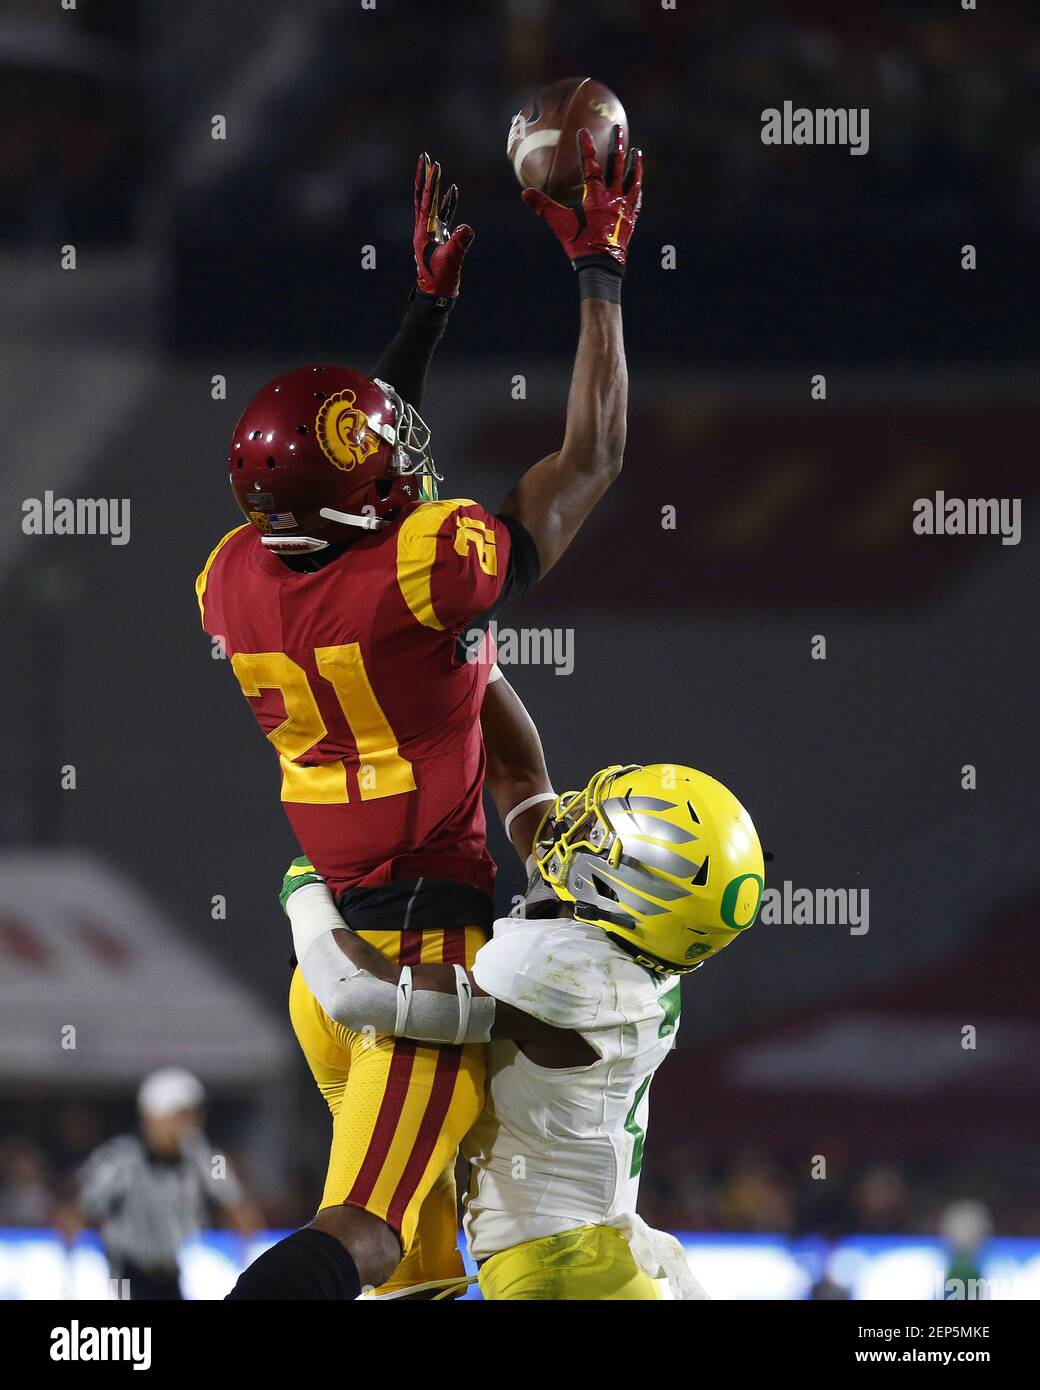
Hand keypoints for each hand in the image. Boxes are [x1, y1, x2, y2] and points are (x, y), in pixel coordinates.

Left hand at [413, 153, 474, 300]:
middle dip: (426, 177)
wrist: (437, 294)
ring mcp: (432, 232)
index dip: (430, 182)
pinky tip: (453, 190)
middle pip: (425, 197)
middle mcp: (425, 228)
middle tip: (426, 158)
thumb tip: (467, 228)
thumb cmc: (440, 280)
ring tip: (437, 169)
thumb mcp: (450, 261)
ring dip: (436, 187)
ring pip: (433, 204)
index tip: (433, 165)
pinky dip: (449, 202)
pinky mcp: (440, 237)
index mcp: (423, 232)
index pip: (426, 201)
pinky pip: (444, 215)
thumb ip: (459, 244)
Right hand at [522, 125, 642, 271]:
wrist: (603, 268)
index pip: (591, 165)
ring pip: (632, 180)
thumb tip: (524, 193)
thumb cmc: (581, 246)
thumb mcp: (560, 225)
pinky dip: (637, 188)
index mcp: (596, 197)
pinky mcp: (632, 220)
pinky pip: (637, 199)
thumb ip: (544, 207)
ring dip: (634, 164)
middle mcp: (614, 198)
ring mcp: (625, 208)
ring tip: (637, 151)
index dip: (587, 147)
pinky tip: (638, 184)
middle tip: (617, 129)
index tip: (584, 131)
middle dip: (616, 145)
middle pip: (617, 165)